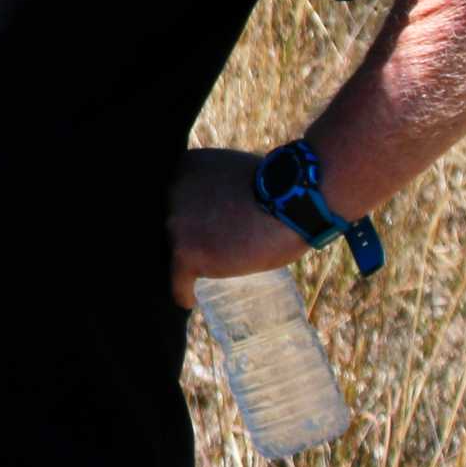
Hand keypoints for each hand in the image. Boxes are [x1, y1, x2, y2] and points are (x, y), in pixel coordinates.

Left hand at [165, 147, 307, 307]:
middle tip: (209, 248)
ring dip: (188, 261)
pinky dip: (183, 293)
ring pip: (174, 251)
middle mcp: (171, 192)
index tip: (197, 229)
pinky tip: (189, 299)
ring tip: (206, 270)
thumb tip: (218, 203)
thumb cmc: (280, 186)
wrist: (296, 200)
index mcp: (184, 167)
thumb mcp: (235, 171)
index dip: (185, 217)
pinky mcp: (185, 252)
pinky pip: (177, 282)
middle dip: (186, 237)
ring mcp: (176, 223)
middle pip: (169, 225)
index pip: (172, 200)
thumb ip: (216, 184)